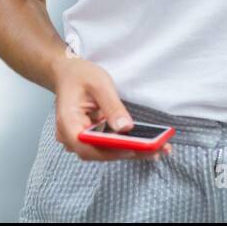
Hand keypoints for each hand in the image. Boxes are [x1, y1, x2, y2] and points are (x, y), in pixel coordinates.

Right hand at [50, 53, 174, 162]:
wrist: (69, 72)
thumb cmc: (80, 75)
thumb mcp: (99, 85)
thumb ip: (112, 107)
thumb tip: (125, 128)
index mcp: (67, 123)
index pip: (87, 146)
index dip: (111, 151)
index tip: (133, 149)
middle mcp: (71, 136)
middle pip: (99, 153)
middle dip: (128, 152)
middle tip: (156, 149)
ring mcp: (80, 139)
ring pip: (106, 152)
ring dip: (131, 151)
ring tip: (159, 148)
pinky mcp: (91, 137)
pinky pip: (108, 145)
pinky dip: (127, 145)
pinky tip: (148, 144)